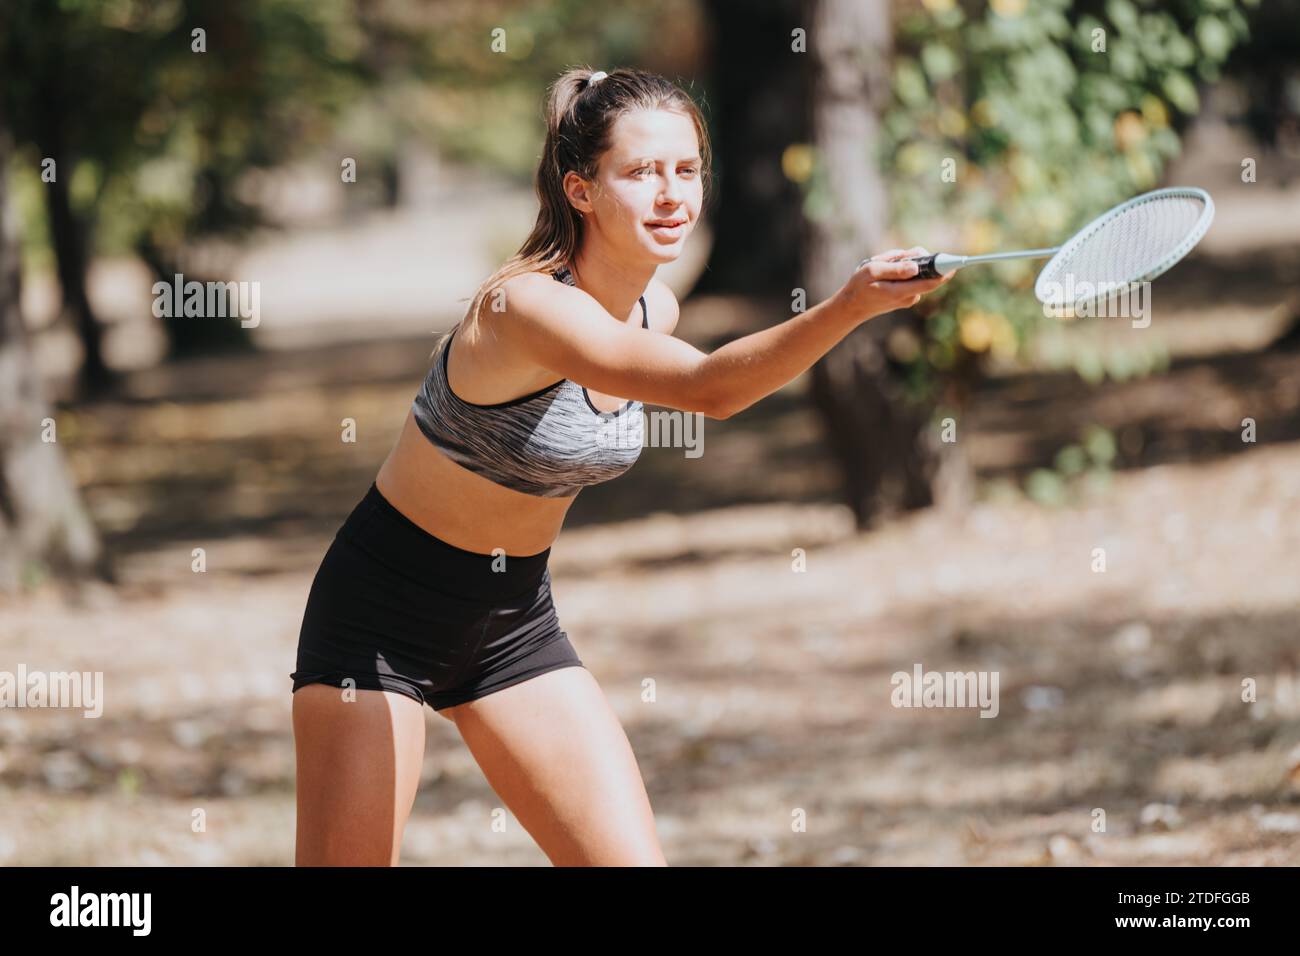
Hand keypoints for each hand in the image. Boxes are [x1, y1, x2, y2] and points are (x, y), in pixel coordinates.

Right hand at [835, 246, 953, 322]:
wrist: (853, 306)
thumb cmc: (860, 286)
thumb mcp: (873, 270)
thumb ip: (895, 268)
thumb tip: (916, 267)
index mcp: (901, 291)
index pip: (931, 282)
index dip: (945, 270)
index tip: (956, 262)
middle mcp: (910, 296)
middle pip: (927, 274)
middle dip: (919, 259)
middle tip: (899, 256)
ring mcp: (910, 297)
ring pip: (919, 273)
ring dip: (908, 263)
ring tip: (885, 265)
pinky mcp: (907, 296)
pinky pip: (913, 277)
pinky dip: (904, 270)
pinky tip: (887, 272)